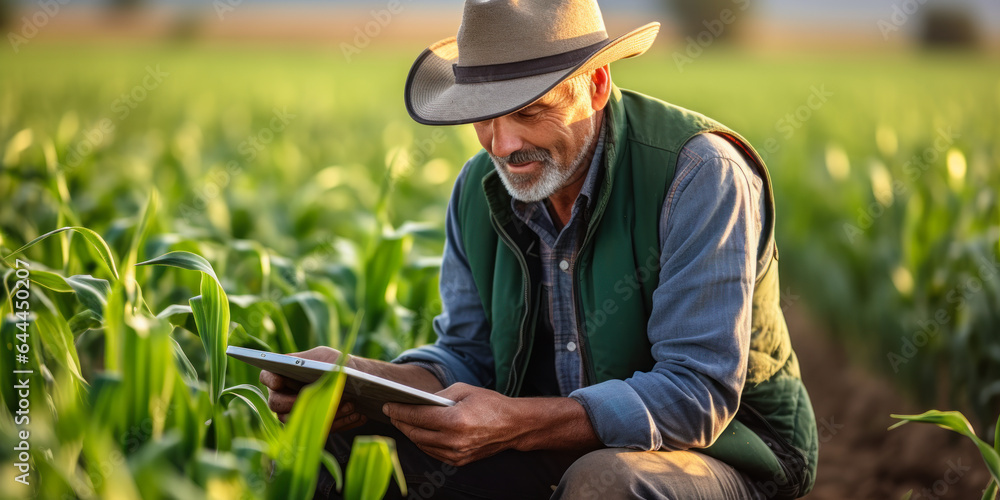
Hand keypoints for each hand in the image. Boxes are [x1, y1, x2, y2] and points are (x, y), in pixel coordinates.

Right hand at [259, 347, 366, 430]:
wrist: (354, 380)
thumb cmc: (334, 364)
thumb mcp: (324, 357)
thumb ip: (312, 361)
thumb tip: (304, 367)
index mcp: (282, 374)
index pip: (266, 376)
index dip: (270, 379)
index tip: (280, 380)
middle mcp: (283, 396)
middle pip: (276, 404)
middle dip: (298, 401)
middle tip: (318, 397)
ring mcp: (295, 414)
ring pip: (299, 420)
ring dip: (325, 413)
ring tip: (350, 403)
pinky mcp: (312, 427)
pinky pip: (322, 430)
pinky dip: (342, 422)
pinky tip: (358, 414)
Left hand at [382, 383, 522, 465]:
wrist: (514, 426)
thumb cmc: (490, 403)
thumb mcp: (464, 390)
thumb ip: (438, 396)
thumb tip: (418, 401)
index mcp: (455, 420)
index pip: (418, 417)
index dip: (400, 411)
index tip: (387, 405)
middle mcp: (454, 440)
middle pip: (416, 433)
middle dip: (400, 422)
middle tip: (391, 412)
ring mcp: (456, 453)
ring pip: (422, 444)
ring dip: (409, 433)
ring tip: (401, 421)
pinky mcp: (459, 461)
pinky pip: (433, 452)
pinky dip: (422, 442)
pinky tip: (417, 432)